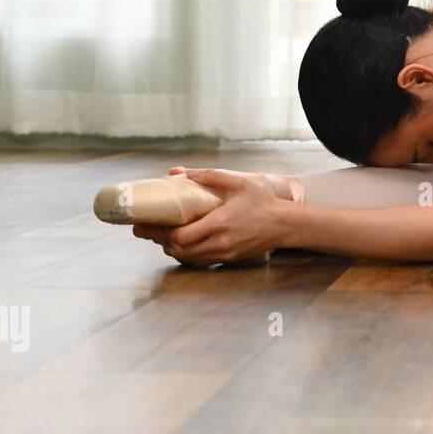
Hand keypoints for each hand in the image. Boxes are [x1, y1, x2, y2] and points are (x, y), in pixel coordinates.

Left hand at [133, 168, 284, 265]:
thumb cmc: (262, 203)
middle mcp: (219, 243)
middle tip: (148, 231)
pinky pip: (200, 260)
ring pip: (188, 258)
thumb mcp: (237, 184)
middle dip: (160, 241)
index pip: (179, 237)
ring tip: (163, 236)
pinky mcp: (229, 258)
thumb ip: (209, 177)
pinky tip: (183, 243)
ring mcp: (224, 253)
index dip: (160, 233)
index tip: (147, 225)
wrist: (285, 225)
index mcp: (218, 224)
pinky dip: (187, 253)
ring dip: (172, 249)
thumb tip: (183, 172)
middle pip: (179, 250)